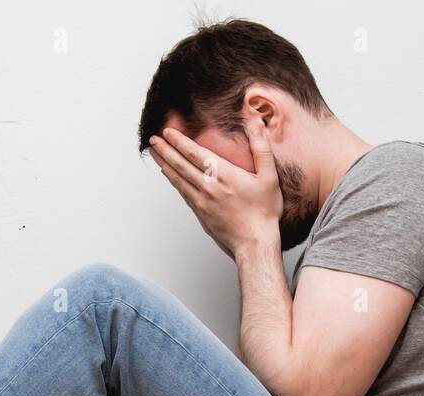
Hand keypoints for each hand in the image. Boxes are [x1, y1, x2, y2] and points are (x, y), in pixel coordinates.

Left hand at [149, 121, 282, 258]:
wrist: (254, 244)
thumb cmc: (264, 213)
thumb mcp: (269, 177)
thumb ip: (262, 148)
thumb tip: (256, 123)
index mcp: (224, 175)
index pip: (195, 153)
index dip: (179, 141)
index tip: (168, 132)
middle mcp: (208, 187)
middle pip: (181, 165)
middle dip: (165, 150)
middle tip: (153, 140)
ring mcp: (202, 202)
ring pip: (178, 179)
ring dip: (165, 165)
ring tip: (155, 154)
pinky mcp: (200, 214)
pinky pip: (183, 194)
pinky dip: (174, 182)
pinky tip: (169, 176)